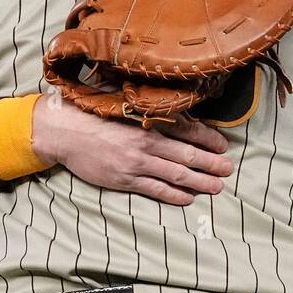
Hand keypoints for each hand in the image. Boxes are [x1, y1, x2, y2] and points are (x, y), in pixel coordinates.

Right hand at [31, 92, 232, 204]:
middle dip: (211, 163)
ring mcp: (135, 164)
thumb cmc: (90, 111)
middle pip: (186, 155)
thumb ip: (144, 100)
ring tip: (217, 187)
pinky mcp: (124, 180)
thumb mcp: (119, 97)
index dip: (207, 139)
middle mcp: (145, 143)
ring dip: (199, 182)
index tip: (222, 145)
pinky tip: (188, 198)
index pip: (186, 130)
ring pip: (175, 175)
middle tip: (228, 169)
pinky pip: (154, 190)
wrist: (63, 131)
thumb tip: (166, 94)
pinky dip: (174, 195)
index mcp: (146, 121)